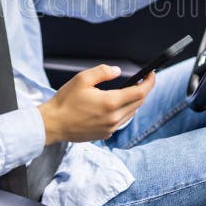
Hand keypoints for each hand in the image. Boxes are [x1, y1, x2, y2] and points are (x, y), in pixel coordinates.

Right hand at [38, 64, 154, 143]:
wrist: (53, 124)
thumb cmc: (65, 101)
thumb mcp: (82, 79)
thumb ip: (103, 72)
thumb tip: (118, 71)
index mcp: (110, 103)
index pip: (140, 93)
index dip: (149, 82)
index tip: (151, 74)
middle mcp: (113, 118)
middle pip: (138, 103)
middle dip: (143, 90)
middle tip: (142, 80)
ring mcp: (110, 128)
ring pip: (131, 113)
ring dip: (134, 101)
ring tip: (130, 90)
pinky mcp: (105, 135)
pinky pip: (121, 121)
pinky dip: (124, 111)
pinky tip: (116, 105)